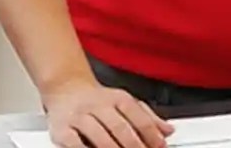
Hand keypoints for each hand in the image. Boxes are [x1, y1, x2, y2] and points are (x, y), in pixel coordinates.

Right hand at [42, 76, 174, 147]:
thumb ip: (147, 117)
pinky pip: (74, 143)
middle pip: (119, 126)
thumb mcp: (124, 102)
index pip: (137, 115)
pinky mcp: (62, 129)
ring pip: (99, 135)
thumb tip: (168, 131)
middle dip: (134, 145)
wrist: (65, 88)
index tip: (159, 146)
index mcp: (117, 98)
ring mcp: (80, 117)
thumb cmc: (98, 100)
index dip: (150, 133)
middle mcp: (98, 105)